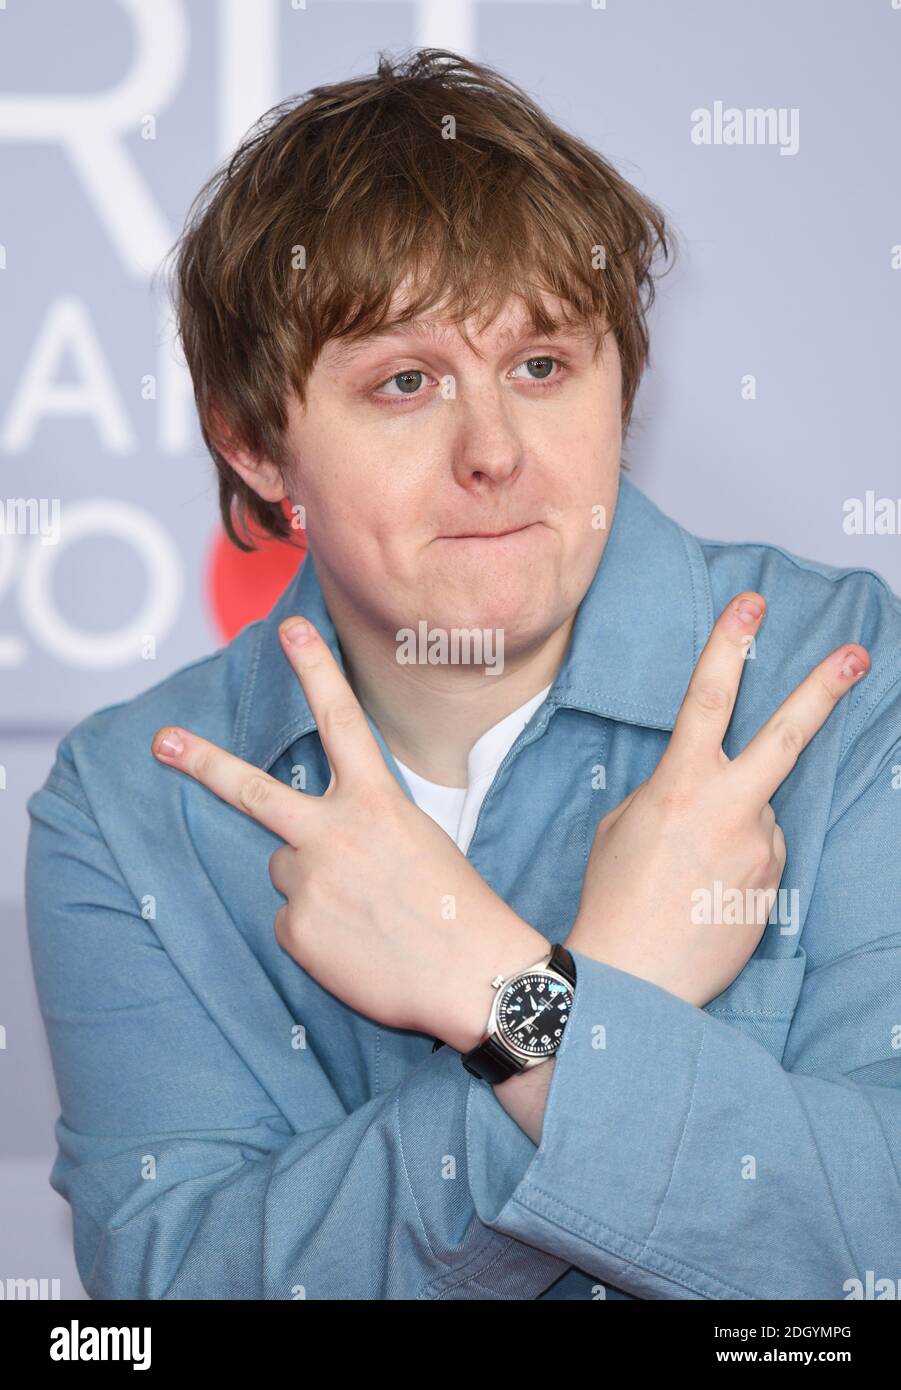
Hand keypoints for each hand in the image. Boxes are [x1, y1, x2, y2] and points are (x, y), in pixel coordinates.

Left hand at [150, 616, 546, 1050]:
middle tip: (161, 740)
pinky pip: (291, 921)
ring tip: (366, 915)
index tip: (290, 628)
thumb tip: (304, 848)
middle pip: (253, 790)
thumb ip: (359, 826)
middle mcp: (333, 834)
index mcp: (377, 802)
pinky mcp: (296, 929)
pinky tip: (358, 945)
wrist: (474, 977)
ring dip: (312, 884)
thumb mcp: (419, 839)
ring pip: (285, 869)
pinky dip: (318, 932)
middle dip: (202, 762)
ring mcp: (309, 882)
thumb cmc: (457, 906)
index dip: (315, 669)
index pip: (340, 719)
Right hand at [565, 592, 869, 1006]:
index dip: (730, 645)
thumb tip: (712, 788)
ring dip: (736, 826)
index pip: (708, 698)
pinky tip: (706, 895)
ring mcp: (760, 851)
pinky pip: (763, 855)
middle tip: (858, 653)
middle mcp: (730, 811)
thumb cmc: (613, 898)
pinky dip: (740, 864)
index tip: (751, 605)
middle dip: (825, 688)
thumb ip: (672, 791)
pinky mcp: (774, 888)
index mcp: (680, 786)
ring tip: (690, 876)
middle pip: (787, 736)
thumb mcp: (624, 825)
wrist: (630, 980)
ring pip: (762, 813)